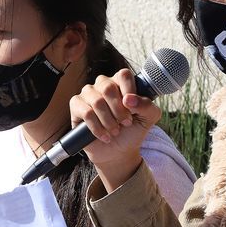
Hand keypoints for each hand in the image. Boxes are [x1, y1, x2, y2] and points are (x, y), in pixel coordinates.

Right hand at [70, 69, 160, 189]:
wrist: (118, 152)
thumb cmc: (132, 131)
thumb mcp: (149, 118)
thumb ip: (147, 105)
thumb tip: (129, 99)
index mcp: (120, 82)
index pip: (124, 75)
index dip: (129, 91)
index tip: (132, 110)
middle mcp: (103, 84)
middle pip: (108, 87)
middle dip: (119, 111)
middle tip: (125, 123)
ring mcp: (88, 94)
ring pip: (97, 101)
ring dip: (109, 121)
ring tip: (114, 131)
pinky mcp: (76, 105)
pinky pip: (86, 113)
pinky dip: (98, 128)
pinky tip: (104, 136)